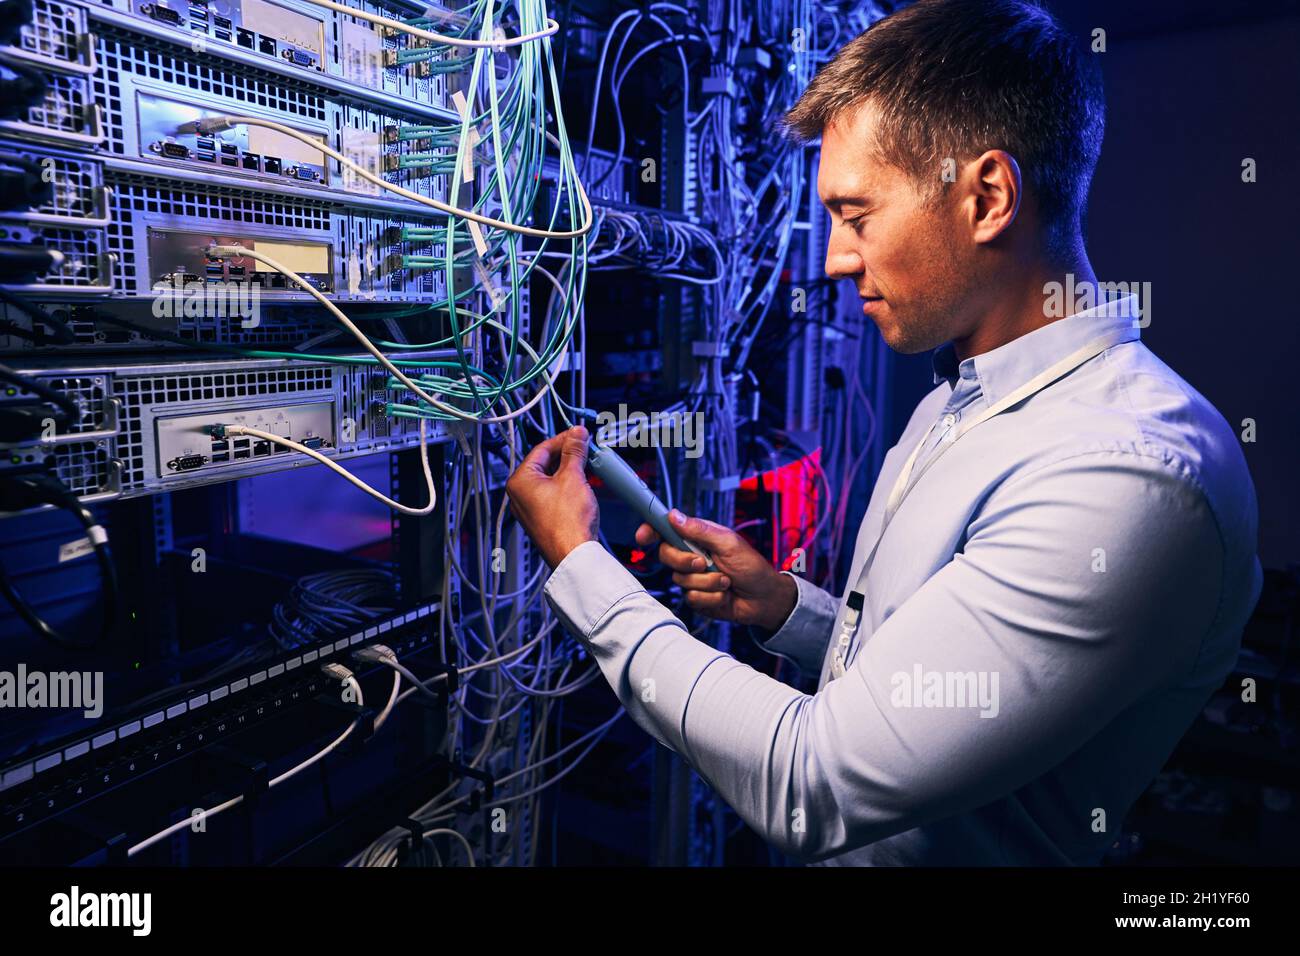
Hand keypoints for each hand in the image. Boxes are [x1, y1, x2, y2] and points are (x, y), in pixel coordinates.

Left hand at [506, 425, 599, 568]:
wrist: (574, 555)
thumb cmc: (567, 523)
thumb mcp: (573, 477)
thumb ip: (574, 452)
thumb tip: (576, 435)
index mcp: (520, 481)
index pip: (541, 449)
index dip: (563, 439)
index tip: (578, 435)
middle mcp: (520, 495)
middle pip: (544, 464)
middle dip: (566, 455)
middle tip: (584, 449)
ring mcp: (530, 509)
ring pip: (550, 480)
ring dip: (568, 471)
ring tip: (586, 466)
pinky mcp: (542, 520)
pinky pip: (553, 495)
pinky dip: (567, 486)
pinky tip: (582, 485)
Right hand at [636, 510, 796, 630]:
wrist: (764, 599)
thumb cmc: (752, 567)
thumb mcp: (729, 543)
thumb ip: (700, 530)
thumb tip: (674, 515)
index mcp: (698, 537)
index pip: (667, 531)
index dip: (651, 531)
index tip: (643, 536)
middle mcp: (692, 556)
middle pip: (666, 556)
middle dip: (685, 561)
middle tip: (703, 562)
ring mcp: (693, 578)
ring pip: (680, 580)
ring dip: (707, 582)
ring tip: (726, 581)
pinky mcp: (696, 598)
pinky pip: (691, 598)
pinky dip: (711, 597)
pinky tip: (724, 594)